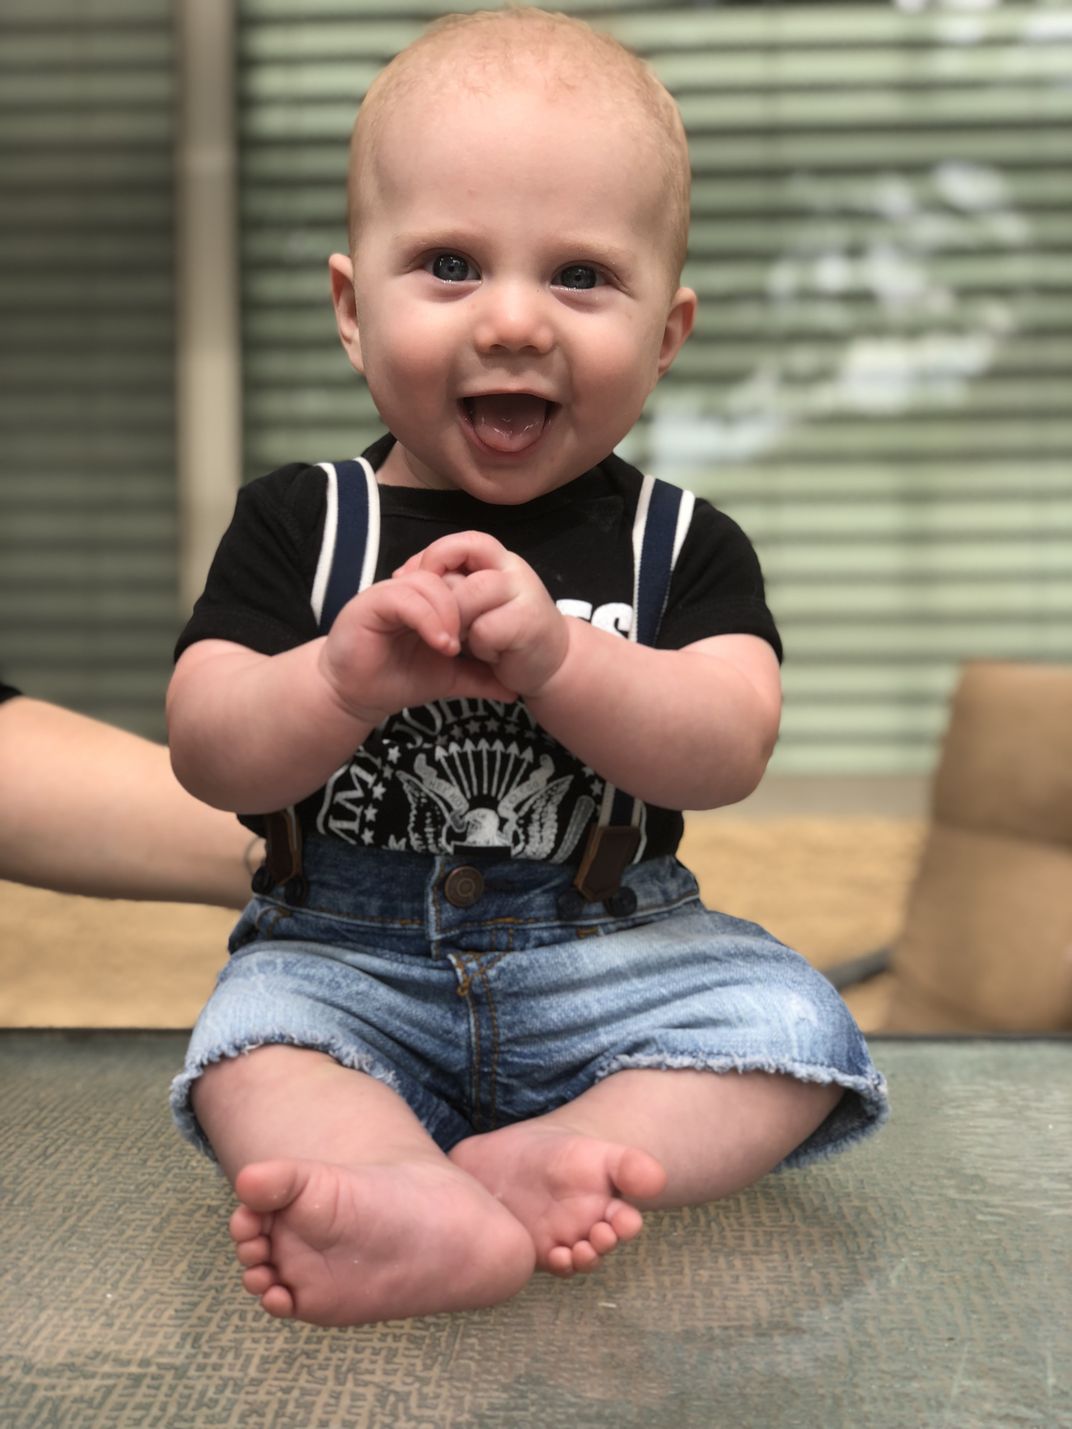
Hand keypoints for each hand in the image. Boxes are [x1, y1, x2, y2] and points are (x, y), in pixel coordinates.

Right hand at [319, 567, 514, 724]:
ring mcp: (388, 592)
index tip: (494, 630)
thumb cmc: (397, 681)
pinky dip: (427, 618)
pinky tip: (441, 644)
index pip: (461, 578)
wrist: (354, 697)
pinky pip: (404, 597)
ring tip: (455, 647)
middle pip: (449, 574)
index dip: (479, 599)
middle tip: (477, 637)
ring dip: (449, 613)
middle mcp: (409, 589)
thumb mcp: (449, 678)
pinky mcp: (369, 603)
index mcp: (429, 599)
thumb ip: (479, 678)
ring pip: (429, 583)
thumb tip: (515, 690)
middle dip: (468, 604)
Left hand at [396, 532, 569, 696]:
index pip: (459, 543)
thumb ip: (449, 585)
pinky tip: (492, 655)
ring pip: (468, 595)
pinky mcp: (527, 622)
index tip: (411, 584)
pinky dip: (480, 647)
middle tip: (436, 622)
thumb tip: (402, 575)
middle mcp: (512, 569)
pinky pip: (484, 629)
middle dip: (437, 597)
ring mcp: (523, 593)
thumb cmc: (508, 634)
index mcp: (497, 560)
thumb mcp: (476, 603)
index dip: (431, 559)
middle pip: (457, 568)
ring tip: (463, 641)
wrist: (556, 664)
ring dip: (457, 622)